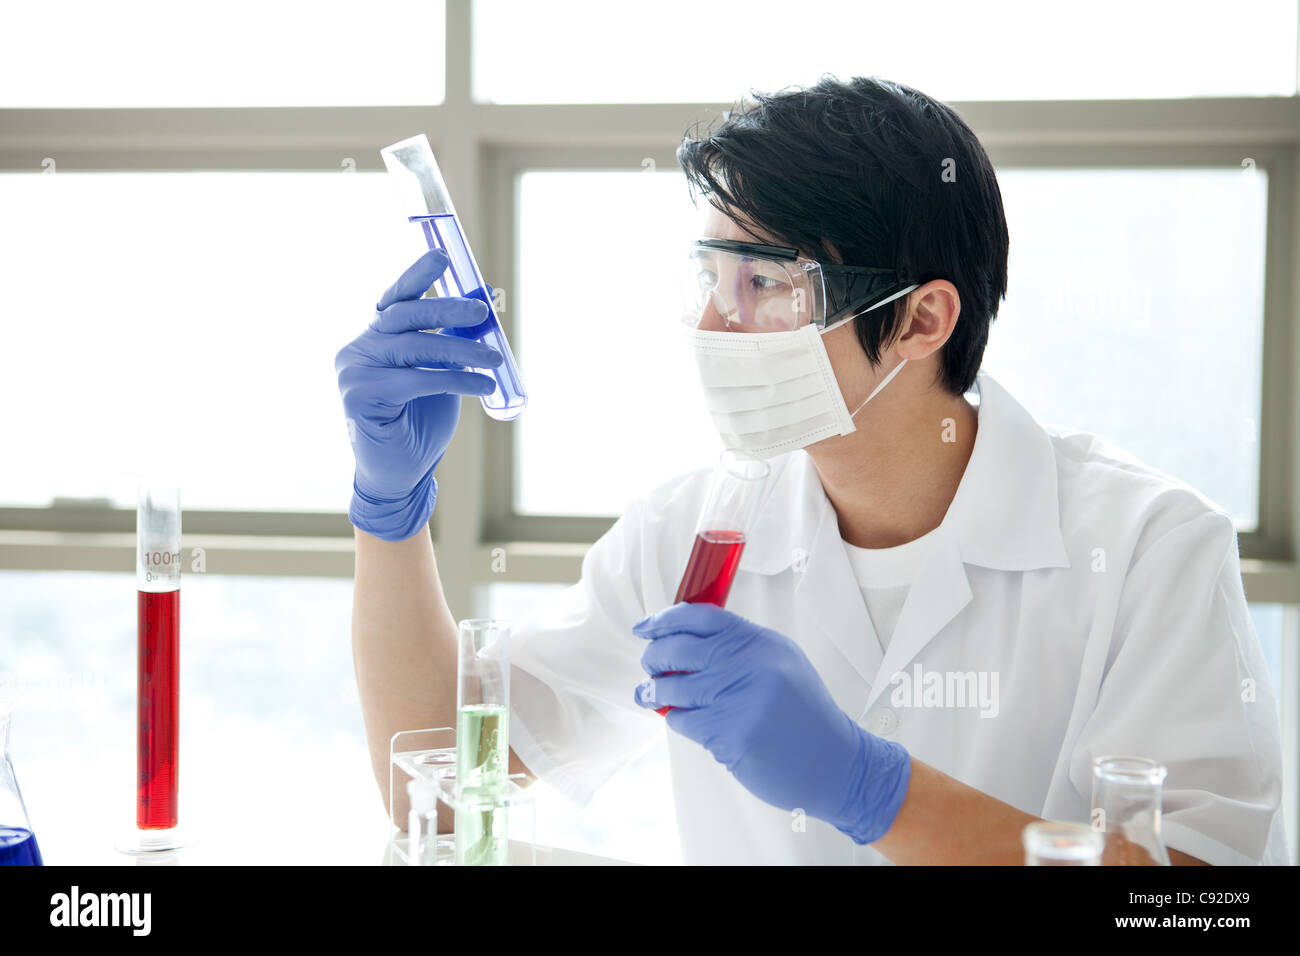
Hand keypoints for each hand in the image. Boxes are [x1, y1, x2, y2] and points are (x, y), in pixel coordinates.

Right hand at [335, 249, 502, 540]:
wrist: (400, 473)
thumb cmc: (420, 422)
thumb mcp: (440, 373)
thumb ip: (450, 342)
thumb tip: (484, 306)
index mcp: (376, 338)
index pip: (394, 299)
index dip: (416, 275)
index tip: (440, 256)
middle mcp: (359, 349)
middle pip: (404, 316)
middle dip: (446, 309)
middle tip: (482, 312)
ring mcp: (354, 371)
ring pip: (414, 348)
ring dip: (461, 350)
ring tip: (495, 358)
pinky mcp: (359, 396)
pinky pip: (416, 380)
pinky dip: (455, 379)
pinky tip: (483, 384)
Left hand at [632, 602, 911, 843]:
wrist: (835, 763)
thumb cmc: (802, 716)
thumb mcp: (779, 664)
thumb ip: (737, 648)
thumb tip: (680, 639)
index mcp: (760, 643)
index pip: (700, 617)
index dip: (665, 619)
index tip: (645, 627)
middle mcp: (750, 665)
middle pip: (677, 649)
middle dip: (653, 658)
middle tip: (650, 666)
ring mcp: (739, 700)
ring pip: (671, 688)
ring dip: (654, 692)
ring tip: (651, 695)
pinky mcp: (730, 735)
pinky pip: (682, 721)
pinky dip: (677, 720)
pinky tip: (688, 721)